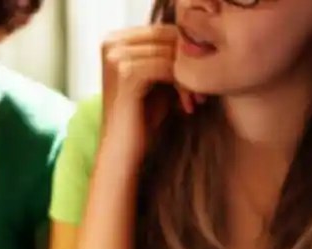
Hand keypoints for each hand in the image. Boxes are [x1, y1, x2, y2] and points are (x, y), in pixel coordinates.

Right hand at [101, 25, 203, 153]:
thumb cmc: (141, 119)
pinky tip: (188, 106)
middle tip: (200, 93)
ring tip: (195, 101)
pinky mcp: (127, 74)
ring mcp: (117, 58)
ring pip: (171, 55)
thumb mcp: (157, 82)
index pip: (164, 32)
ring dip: (189, 78)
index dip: (186, 54)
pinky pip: (169, 69)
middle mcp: (111, 44)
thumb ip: (169, 57)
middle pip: (168, 40)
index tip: (198, 81)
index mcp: (114, 40)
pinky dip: (184, 86)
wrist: (121, 153)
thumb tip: (198, 41)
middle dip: (189, 65)